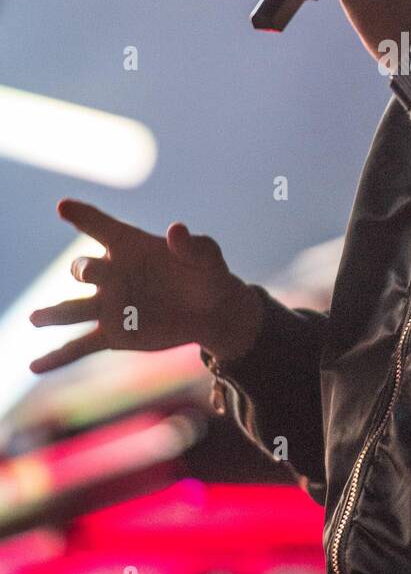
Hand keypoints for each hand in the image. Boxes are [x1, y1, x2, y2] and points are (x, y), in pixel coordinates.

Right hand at [29, 199, 263, 373]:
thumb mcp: (207, 257)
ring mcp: (109, 306)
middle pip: (86, 269)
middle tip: (86, 273)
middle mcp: (112, 274)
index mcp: (131, 247)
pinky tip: (34, 367)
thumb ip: (192, 245)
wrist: (213, 313)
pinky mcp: (114, 335)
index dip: (83, 215)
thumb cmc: (209, 275)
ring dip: (53, 314)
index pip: (102, 226)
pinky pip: (80, 346)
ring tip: (34, 318)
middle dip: (85, 270)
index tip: (64, 206)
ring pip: (73, 309)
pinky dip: (58, 357)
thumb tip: (177, 230)